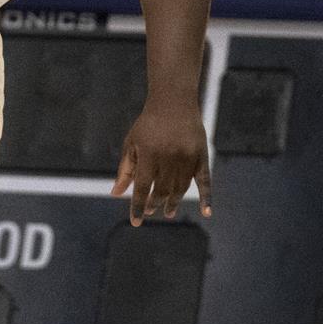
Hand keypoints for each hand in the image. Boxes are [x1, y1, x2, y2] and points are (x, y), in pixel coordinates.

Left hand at [111, 100, 211, 224]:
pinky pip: (205, 181)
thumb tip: (115, 194)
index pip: (143, 188)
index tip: (136, 221)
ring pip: (181, 188)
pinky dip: (207, 198)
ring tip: (168, 211)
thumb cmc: (148, 125)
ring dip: (173, 202)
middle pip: (162, 190)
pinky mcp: (201, 156)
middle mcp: (169, 158)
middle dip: (155, 204)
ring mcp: (187, 158)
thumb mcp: (132, 144)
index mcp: (149, 155)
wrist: (173, 102)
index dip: (138, 206)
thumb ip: (125, 170)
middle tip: (150, 211)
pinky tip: (207, 213)